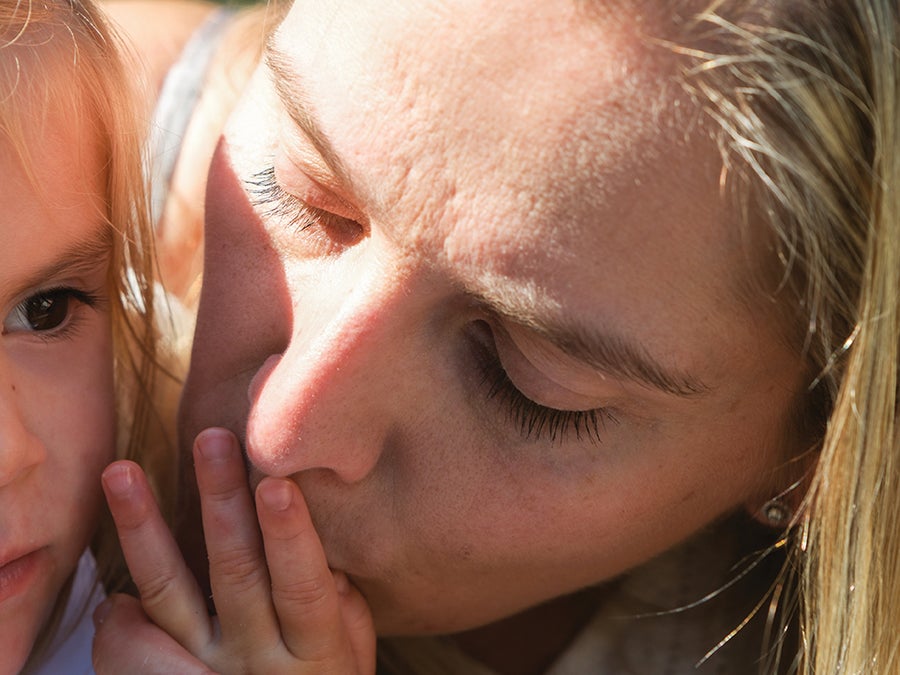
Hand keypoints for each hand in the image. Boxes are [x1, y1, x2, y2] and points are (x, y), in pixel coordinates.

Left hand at [93, 428, 375, 673]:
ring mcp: (205, 673)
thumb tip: (324, 551)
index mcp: (315, 651)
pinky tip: (116, 581)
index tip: (276, 482)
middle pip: (235, 574)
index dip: (289, 535)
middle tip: (210, 442)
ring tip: (122, 473)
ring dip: (145, 529)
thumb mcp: (351, 657)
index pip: (302, 587)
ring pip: (169, 595)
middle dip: (222, 502)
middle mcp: (255, 662)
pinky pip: (132, 643)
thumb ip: (344, 608)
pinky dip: (121, 611)